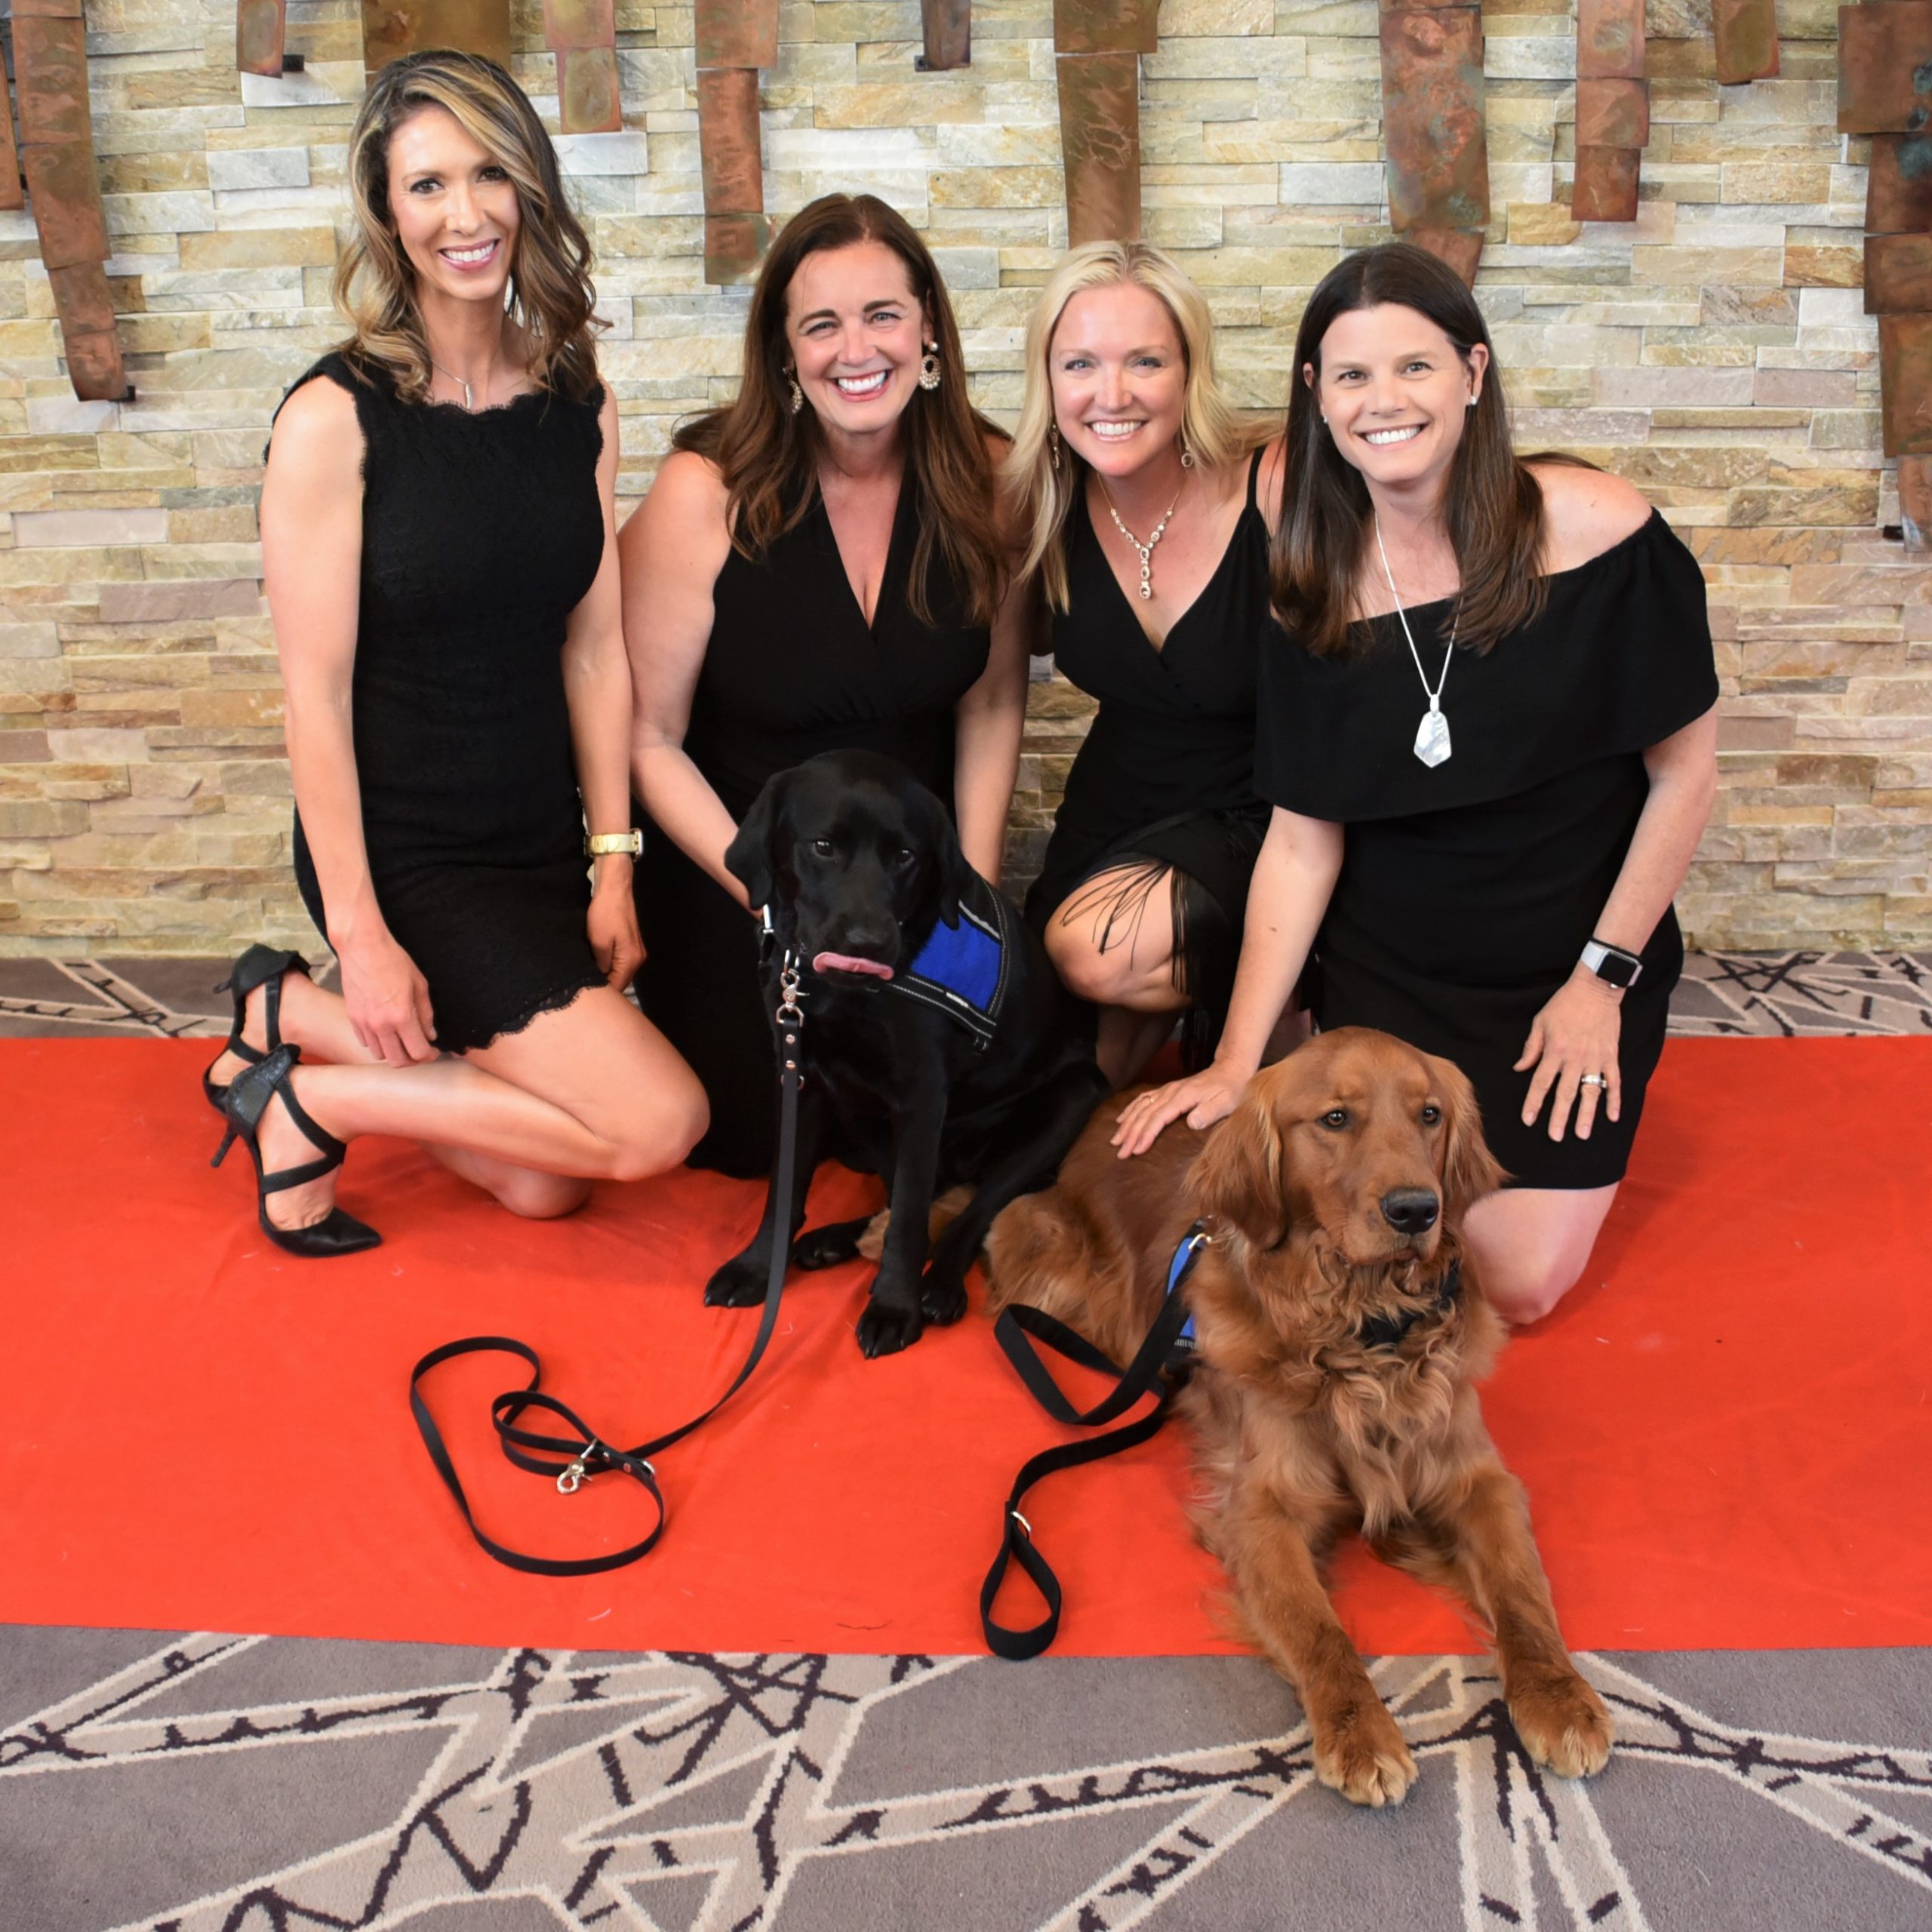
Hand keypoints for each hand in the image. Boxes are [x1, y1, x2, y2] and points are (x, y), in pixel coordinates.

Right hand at [337, 926, 436, 1065]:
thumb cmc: (393, 961)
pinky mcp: (352, 1018)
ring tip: (402, 1041)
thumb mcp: (419, 985)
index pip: (417, 1051)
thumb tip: (430, 1034)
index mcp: (402, 1016)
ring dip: (393, 1052)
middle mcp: (381, 1025)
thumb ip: (426, 1014)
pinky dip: (377, 1043)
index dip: (429, 1056)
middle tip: (420, 1051)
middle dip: (412, 1060)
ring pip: (379, 1054)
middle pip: (397, 1061)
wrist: (362, 948)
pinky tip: (386, 1032)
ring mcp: (364, 1023)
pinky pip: (365, 1042)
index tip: (433, 1052)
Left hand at [588, 858, 643, 988]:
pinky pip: (619, 962)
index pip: (617, 986)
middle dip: (604, 984)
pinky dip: (608, 965)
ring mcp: (636, 951)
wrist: (615, 888)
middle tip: (583, 984)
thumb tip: (600, 977)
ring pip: (619, 971)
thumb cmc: (605, 913)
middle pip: (620, 980)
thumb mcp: (598, 941)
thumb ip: (601, 964)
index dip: (603, 993)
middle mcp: (638, 959)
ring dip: (605, 974)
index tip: (585, 993)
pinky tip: (595, 963)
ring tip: (587, 974)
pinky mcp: (630, 943)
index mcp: (631, 960)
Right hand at [1110, 1058, 1252, 1158]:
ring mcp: (1167, 1090)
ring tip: (1115, 1140)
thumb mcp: (1226, 1102)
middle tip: (1120, 1152)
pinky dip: (1130, 1109)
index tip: (1136, 1150)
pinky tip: (1121, 1119)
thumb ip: (1209, 1112)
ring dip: (1126, 1124)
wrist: (1230, 1070)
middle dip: (1130, 1134)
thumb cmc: (1230, 1090)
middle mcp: (1170, 1092)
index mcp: (1183, 1097)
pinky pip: (1142, 1099)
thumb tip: (1191, 1123)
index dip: (1146, 1134)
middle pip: (1145, 1114)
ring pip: (1140, 1106)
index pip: (1158, 1117)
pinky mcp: (1167, 1091)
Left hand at [1516, 966, 1622, 1141]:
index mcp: (1554, 1051)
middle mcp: (1575, 1059)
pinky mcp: (1612, 1056)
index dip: (1534, 1102)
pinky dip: (1614, 1099)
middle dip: (1559, 1117)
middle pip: (1565, 1093)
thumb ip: (1531, 1048)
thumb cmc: (1564, 1004)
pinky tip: (1612, 1116)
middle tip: (1555, 1137)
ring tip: (1583, 1134)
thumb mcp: (1540, 1022)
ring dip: (1587, 1115)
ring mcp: (1595, 1059)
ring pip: (1590, 1092)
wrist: (1596, 988)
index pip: (1541, 1082)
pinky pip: (1614, 1082)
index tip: (1528, 1119)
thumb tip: (1519, 1069)